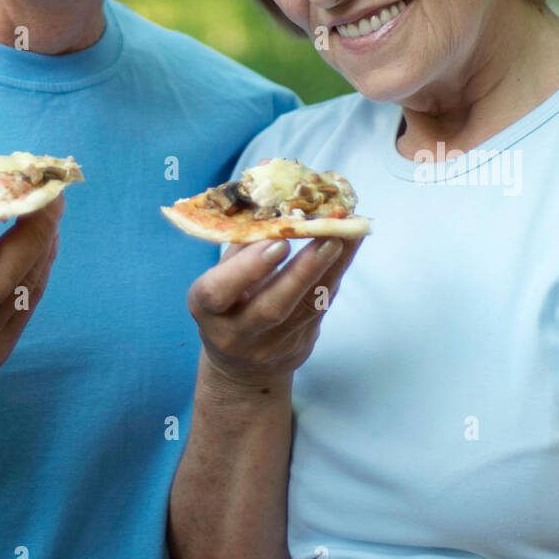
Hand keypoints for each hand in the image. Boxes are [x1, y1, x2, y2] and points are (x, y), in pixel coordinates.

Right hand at [188, 235, 361, 389]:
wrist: (242, 366)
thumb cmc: (228, 302)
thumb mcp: (221, 275)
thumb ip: (241, 242)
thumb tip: (271, 193)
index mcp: (208, 308)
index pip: (219, 291)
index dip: (248, 267)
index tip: (278, 241)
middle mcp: (237, 333)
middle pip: (271, 307)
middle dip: (302, 271)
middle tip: (328, 236)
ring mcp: (272, 344)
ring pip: (305, 309)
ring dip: (330, 269)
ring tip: (349, 235)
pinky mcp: (301, 344)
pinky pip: (321, 308)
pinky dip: (337, 274)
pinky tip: (350, 246)